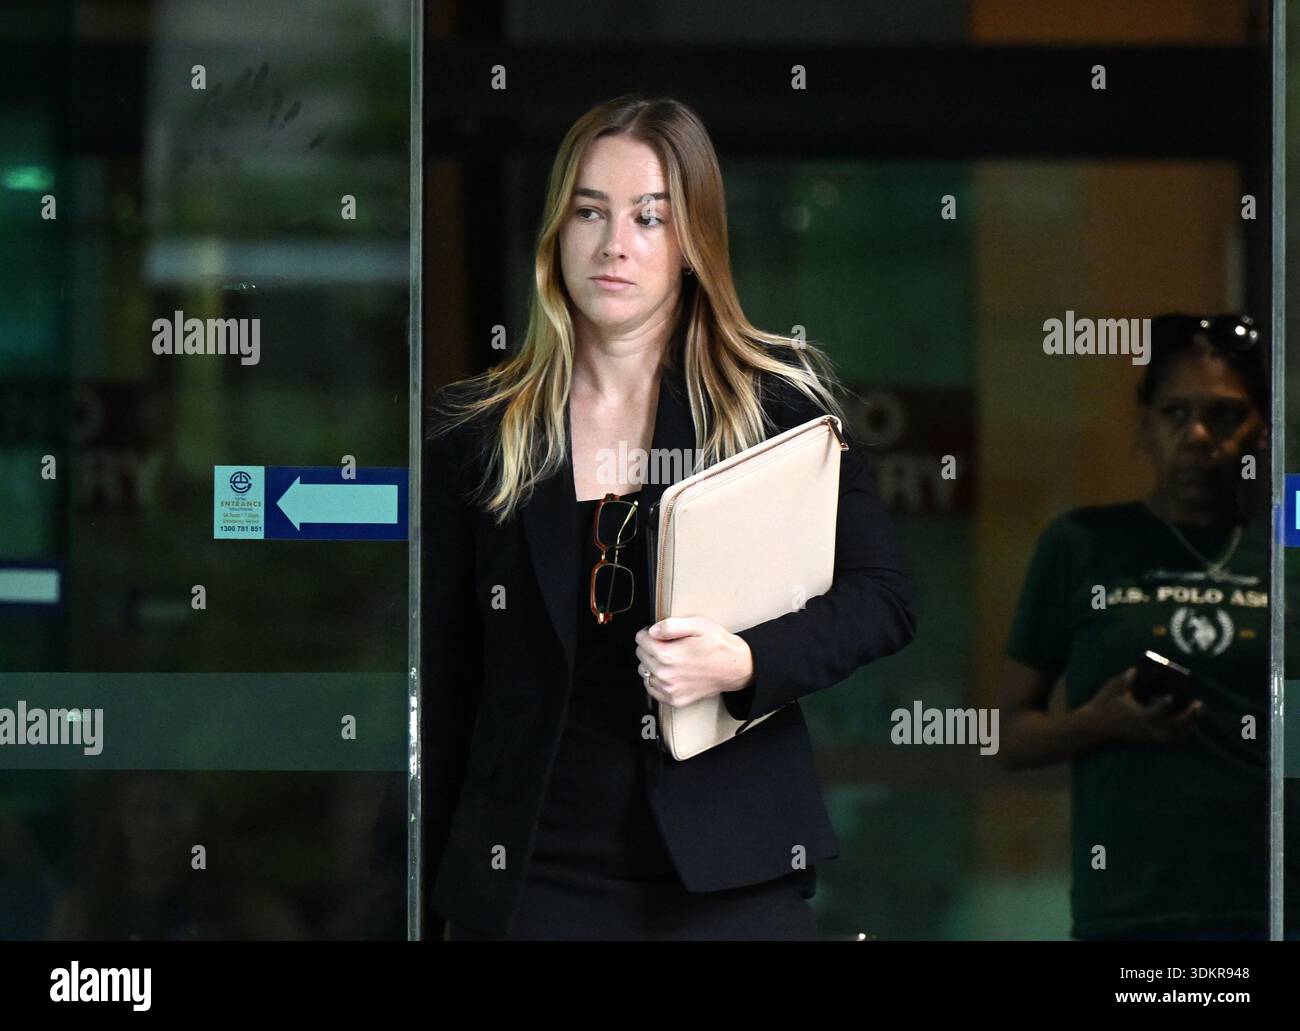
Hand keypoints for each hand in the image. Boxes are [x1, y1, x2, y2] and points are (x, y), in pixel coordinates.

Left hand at [634, 616, 753, 708]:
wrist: (736, 667)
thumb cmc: (719, 645)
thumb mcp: (698, 625)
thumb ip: (671, 625)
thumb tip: (652, 630)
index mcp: (668, 655)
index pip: (641, 640)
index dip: (648, 632)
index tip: (658, 633)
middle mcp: (666, 675)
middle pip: (641, 655)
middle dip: (650, 646)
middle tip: (667, 643)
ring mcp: (670, 690)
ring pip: (644, 672)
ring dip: (651, 663)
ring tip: (669, 658)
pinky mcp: (675, 700)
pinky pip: (652, 689)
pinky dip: (656, 680)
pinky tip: (670, 672)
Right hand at [1083, 666, 1202, 745]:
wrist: (1092, 729)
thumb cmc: (1101, 706)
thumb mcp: (1111, 689)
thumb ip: (1125, 679)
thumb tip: (1136, 669)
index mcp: (1137, 715)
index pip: (1155, 712)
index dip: (1165, 705)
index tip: (1172, 697)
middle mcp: (1146, 727)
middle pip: (1174, 726)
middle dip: (1189, 716)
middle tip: (1199, 704)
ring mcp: (1148, 736)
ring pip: (1175, 735)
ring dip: (1189, 726)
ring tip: (1197, 713)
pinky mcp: (1147, 740)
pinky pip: (1170, 740)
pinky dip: (1180, 734)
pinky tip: (1187, 726)